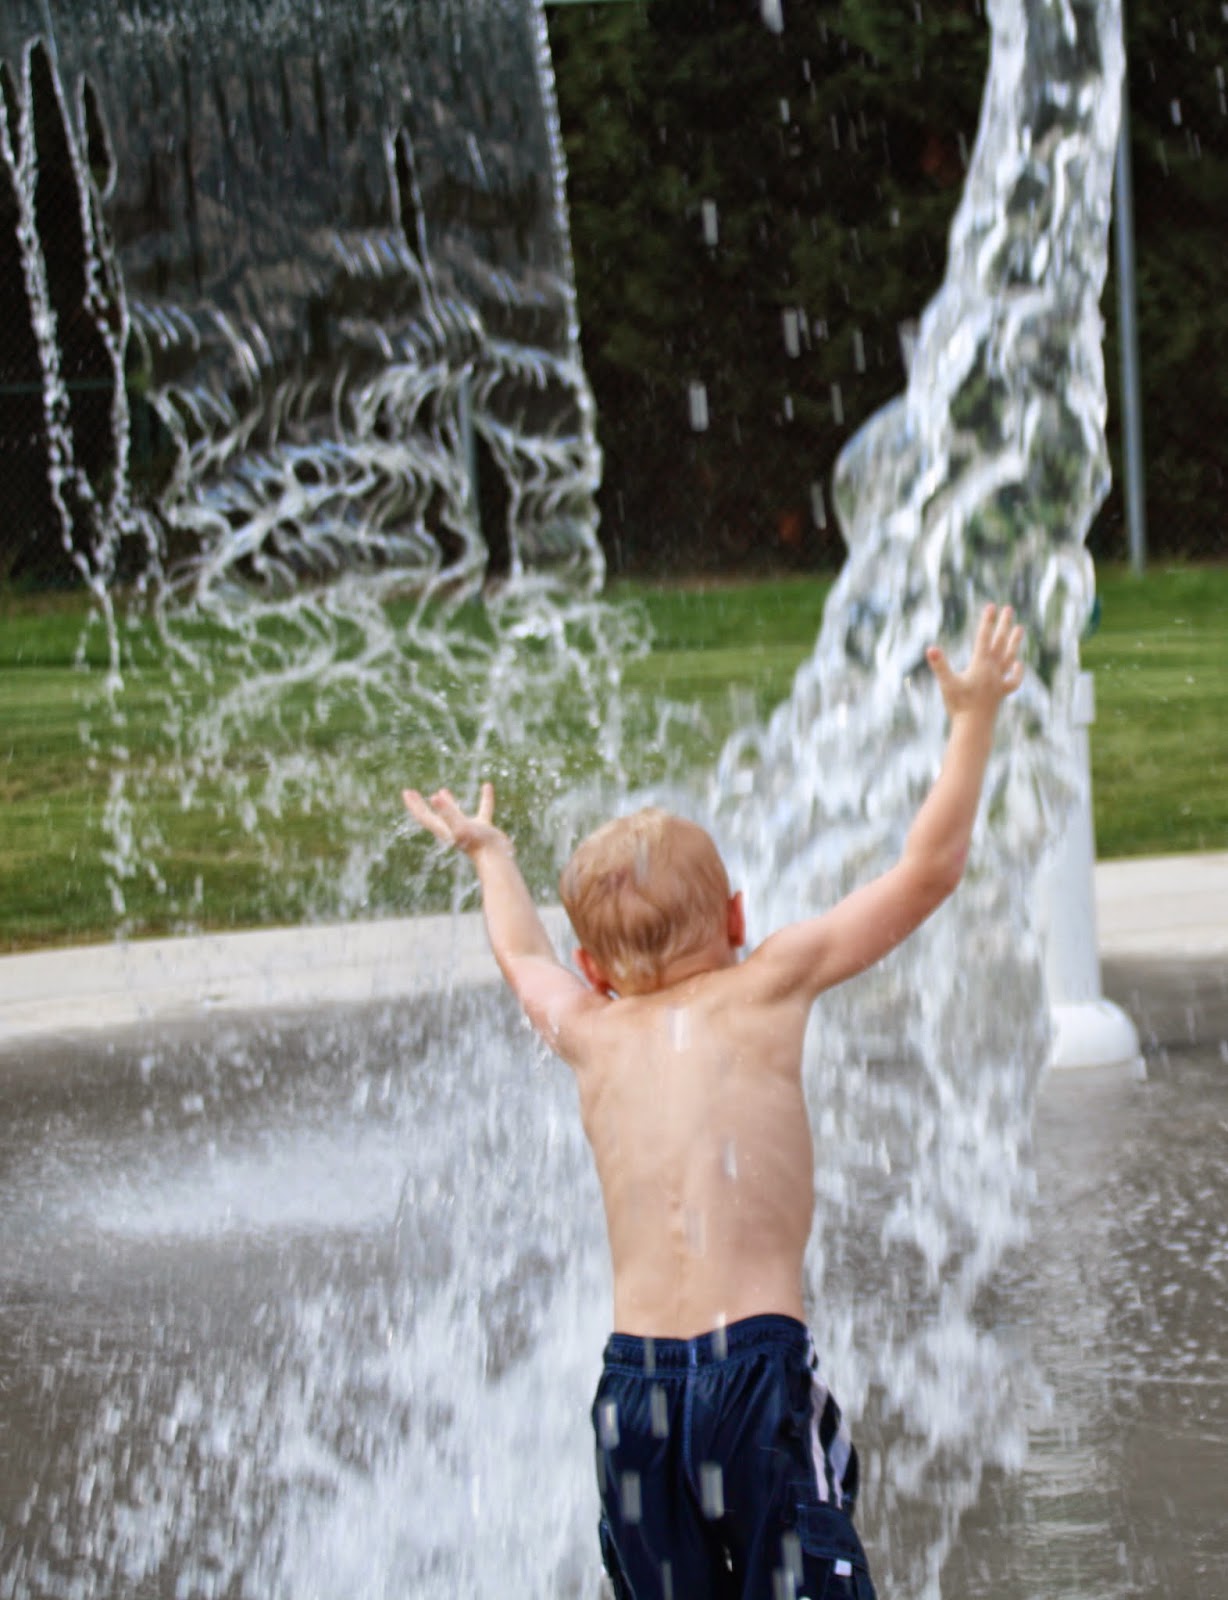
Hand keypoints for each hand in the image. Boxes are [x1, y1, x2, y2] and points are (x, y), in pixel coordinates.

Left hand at [402, 782, 509, 858]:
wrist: (497, 860)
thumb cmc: (478, 844)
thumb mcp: (461, 826)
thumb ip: (448, 812)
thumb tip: (433, 797)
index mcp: (444, 829)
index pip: (424, 816)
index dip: (414, 804)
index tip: (406, 792)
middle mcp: (453, 830)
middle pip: (432, 815)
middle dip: (421, 804)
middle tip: (411, 793)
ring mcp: (468, 829)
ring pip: (454, 813)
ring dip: (447, 802)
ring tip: (442, 790)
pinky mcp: (483, 828)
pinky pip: (483, 809)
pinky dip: (484, 798)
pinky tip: (487, 786)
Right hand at [926, 603, 1024, 717]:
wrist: (974, 728)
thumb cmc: (959, 706)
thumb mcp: (946, 684)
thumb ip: (940, 665)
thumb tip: (931, 649)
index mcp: (980, 665)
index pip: (984, 638)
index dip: (987, 621)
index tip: (991, 606)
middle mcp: (993, 670)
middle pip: (1000, 643)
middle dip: (1004, 625)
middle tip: (1009, 609)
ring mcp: (999, 681)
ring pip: (1010, 657)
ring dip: (1014, 642)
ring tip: (1020, 628)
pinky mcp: (1001, 693)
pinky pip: (1013, 680)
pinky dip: (1017, 671)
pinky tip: (1018, 663)